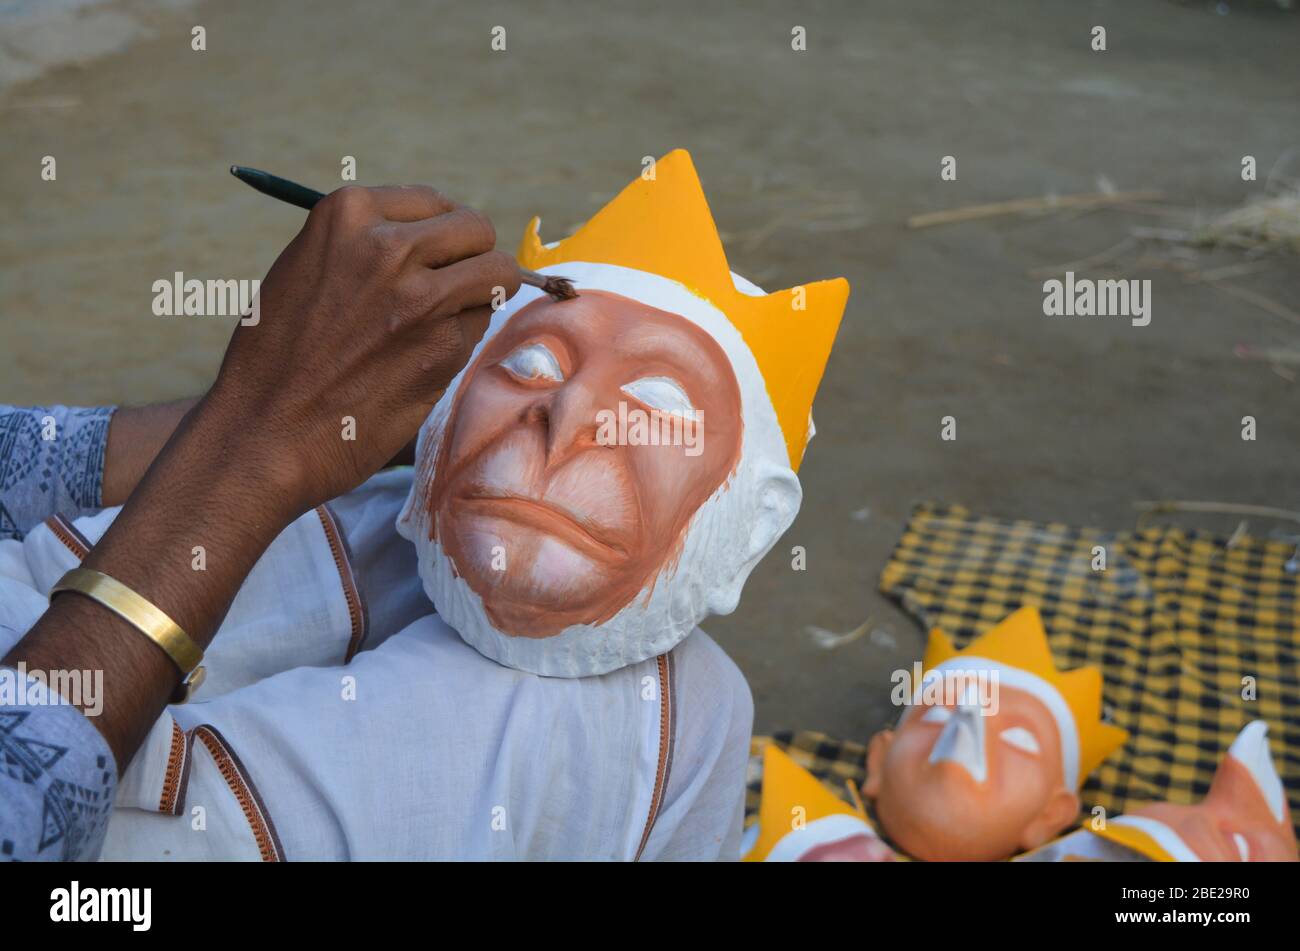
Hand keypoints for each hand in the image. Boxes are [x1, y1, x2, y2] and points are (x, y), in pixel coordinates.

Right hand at [207, 184, 519, 516]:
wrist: (264, 430)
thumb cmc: (276, 355)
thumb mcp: (305, 267)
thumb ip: (363, 245)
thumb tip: (431, 241)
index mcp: (348, 212)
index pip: (434, 203)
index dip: (439, 234)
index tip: (432, 258)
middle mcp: (390, 246)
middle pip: (476, 230)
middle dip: (472, 257)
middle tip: (452, 287)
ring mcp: (422, 297)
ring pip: (496, 274)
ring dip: (478, 297)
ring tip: (438, 323)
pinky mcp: (444, 347)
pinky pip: (478, 328)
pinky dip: (459, 342)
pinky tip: (417, 361)